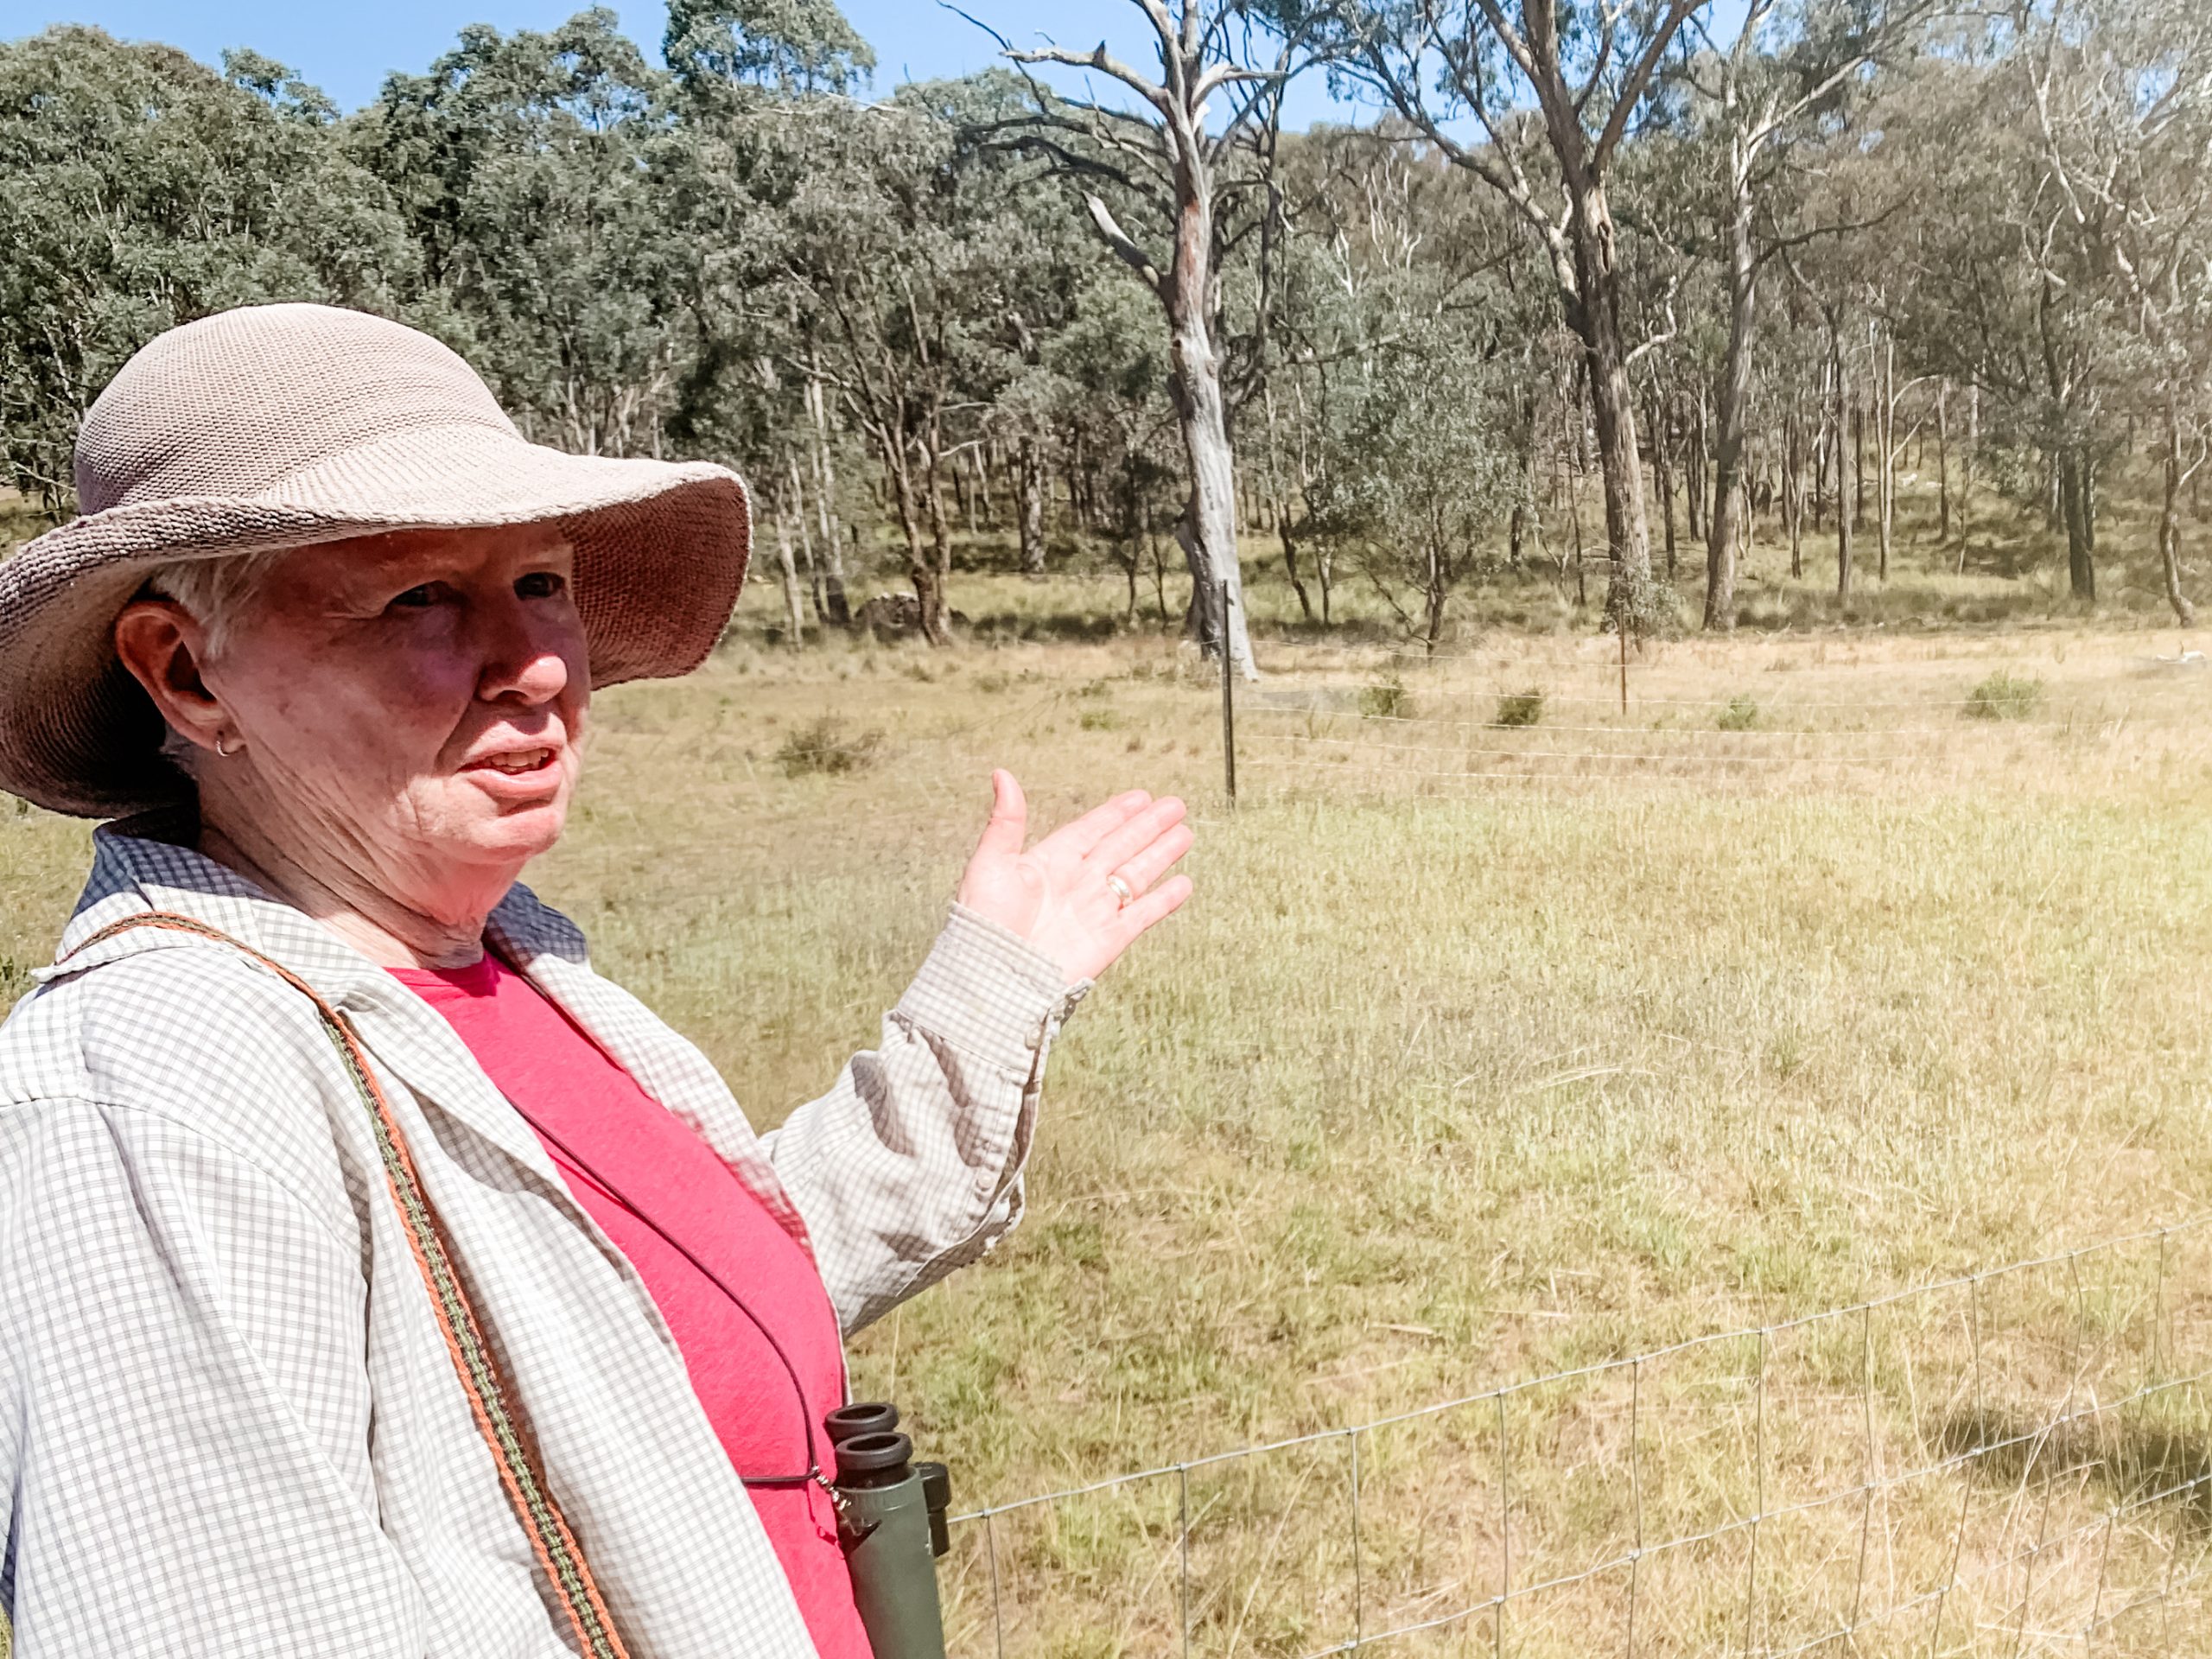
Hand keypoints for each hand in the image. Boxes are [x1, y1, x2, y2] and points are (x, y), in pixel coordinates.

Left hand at [954, 770, 1192, 983]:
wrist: (995, 978)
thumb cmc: (984, 923)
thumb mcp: (991, 863)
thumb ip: (1006, 821)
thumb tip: (1001, 774)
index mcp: (1050, 862)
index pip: (1092, 830)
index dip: (1117, 813)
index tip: (1142, 796)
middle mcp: (1077, 884)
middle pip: (1122, 847)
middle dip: (1149, 826)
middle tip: (1176, 804)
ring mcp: (1094, 912)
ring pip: (1137, 875)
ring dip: (1161, 854)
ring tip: (1185, 833)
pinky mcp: (1109, 940)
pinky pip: (1143, 914)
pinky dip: (1164, 900)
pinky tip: (1183, 883)